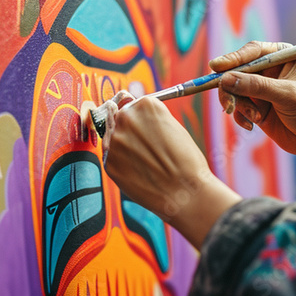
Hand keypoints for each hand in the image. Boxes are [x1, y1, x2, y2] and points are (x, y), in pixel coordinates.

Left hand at [101, 92, 240, 248]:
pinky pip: (113, 158)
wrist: (185, 193)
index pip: (132, 103)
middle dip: (129, 131)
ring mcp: (114, 141)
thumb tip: (136, 117)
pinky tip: (140, 172)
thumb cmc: (186, 162)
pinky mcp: (109, 162)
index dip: (140, 118)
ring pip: (114, 139)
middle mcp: (126, 118)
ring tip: (146, 162)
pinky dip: (123, 164)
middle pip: (119, 118)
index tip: (146, 128)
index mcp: (146, 105)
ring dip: (125, 147)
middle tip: (146, 148)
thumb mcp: (173, 128)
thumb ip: (151, 119)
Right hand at [211, 41, 295, 156]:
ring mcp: (261, 89)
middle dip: (230, 88)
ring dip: (239, 105)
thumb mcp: (286, 95)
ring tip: (254, 118)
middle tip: (228, 105)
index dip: (233, 59)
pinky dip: (240, 116)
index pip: (252, 51)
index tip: (216, 67)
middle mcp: (268, 69)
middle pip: (236, 71)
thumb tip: (226, 79)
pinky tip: (252, 125)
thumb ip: (257, 86)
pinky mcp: (256, 107)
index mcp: (281, 55)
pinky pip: (237, 107)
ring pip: (233, 90)